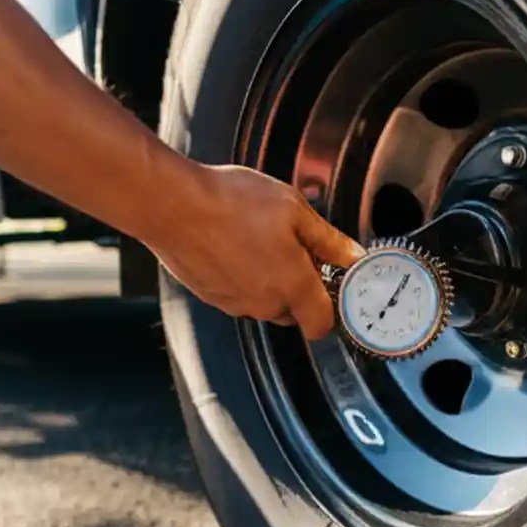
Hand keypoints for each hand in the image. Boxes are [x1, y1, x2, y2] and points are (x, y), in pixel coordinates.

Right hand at [144, 161, 364, 339]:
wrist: (172, 204)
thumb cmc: (230, 202)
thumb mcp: (293, 210)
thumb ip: (329, 240)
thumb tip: (353, 256)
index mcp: (292, 285)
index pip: (322, 324)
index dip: (332, 309)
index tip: (333, 285)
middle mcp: (264, 303)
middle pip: (294, 312)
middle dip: (300, 288)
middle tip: (295, 249)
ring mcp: (234, 303)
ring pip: (264, 302)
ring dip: (269, 280)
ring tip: (259, 239)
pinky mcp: (210, 296)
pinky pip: (238, 294)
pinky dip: (242, 277)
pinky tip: (235, 244)